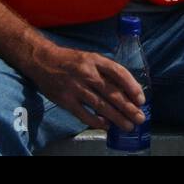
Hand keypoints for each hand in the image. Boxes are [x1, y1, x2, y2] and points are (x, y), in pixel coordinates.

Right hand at [24, 45, 146, 131]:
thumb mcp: (90, 58)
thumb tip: (126, 89)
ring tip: (128, 126)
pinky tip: (107, 126)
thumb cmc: (71, 60)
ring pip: (101, 106)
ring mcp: (76, 87)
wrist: (42, 60)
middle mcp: (87, 73)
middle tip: (140, 118)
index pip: (119, 73)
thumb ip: (106, 71)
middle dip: (128, 108)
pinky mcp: (66, 100)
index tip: (141, 99)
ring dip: (117, 118)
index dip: (132, 87)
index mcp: (95, 60)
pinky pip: (84, 114)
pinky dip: (97, 121)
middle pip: (112, 93)